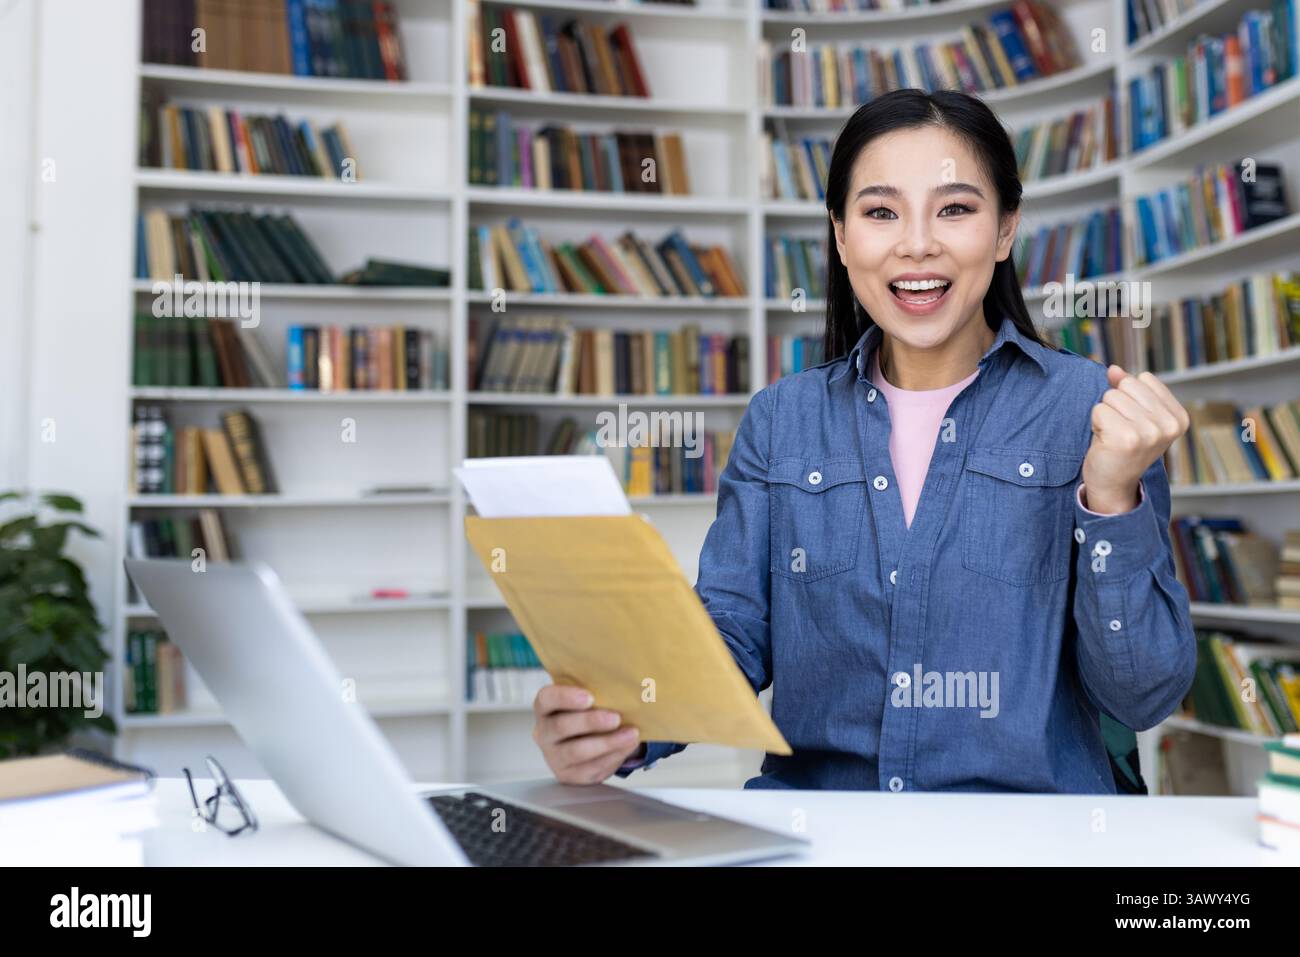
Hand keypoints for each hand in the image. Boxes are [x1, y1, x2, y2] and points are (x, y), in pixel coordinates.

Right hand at [532, 684, 641, 784]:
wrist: (587, 739)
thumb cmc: (588, 712)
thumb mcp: (588, 698)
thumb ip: (596, 691)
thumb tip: (621, 688)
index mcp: (545, 708)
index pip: (547, 699)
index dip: (566, 697)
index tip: (590, 697)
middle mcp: (544, 733)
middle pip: (561, 727)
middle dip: (591, 722)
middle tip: (616, 718)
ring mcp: (554, 756)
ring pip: (577, 751)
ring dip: (607, 743)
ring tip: (630, 734)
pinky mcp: (569, 774)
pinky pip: (590, 768)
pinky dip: (612, 757)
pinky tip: (627, 746)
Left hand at [1081, 365, 1189, 513]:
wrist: (1114, 484)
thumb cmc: (1123, 448)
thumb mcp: (1135, 415)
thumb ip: (1128, 389)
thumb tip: (1114, 369)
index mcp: (1178, 417)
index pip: (1144, 379)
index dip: (1130, 397)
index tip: (1133, 422)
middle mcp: (1168, 424)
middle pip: (1126, 386)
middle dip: (1115, 405)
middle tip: (1120, 430)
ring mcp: (1149, 432)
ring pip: (1111, 396)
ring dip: (1105, 415)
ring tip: (1113, 436)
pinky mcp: (1126, 438)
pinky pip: (1099, 409)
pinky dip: (1096, 423)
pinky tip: (1105, 441)